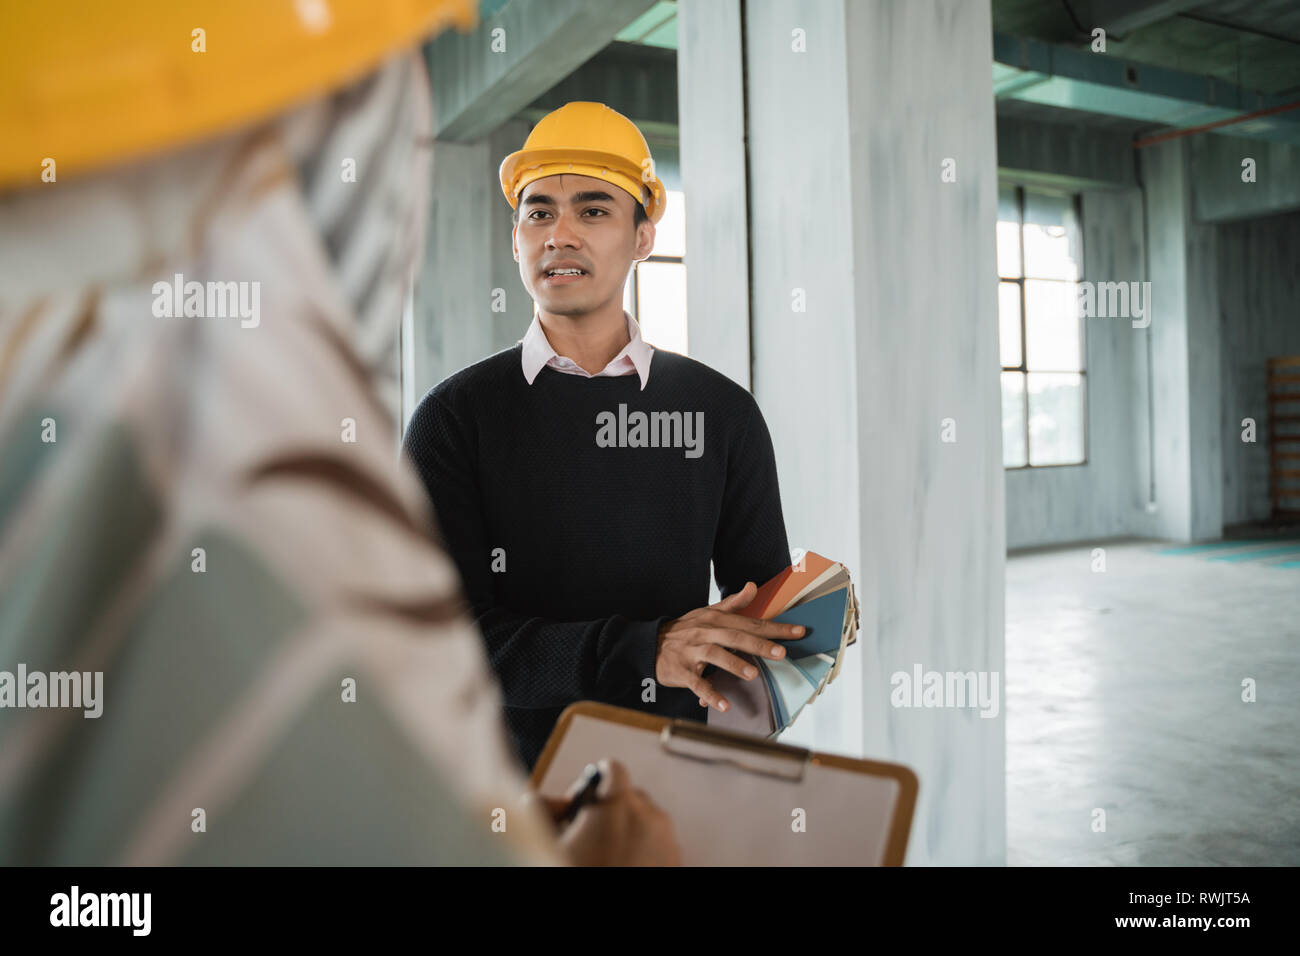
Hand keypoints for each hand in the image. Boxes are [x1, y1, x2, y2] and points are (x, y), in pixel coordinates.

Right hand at [531, 758, 681, 865]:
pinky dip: (643, 846)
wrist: (612, 931)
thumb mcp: (549, 844)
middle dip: (609, 808)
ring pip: (645, 818)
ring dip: (627, 827)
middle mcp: (648, 817)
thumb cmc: (582, 871)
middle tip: (588, 832)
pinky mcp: (675, 858)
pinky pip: (658, 840)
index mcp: (618, 807)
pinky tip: (623, 864)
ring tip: (605, 854)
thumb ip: (540, 811)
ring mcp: (666, 839)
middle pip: (629, 794)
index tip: (586, 796)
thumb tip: (538, 801)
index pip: (612, 768)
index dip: (595, 779)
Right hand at [654, 581, 804, 712]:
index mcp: (715, 619)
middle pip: (735, 636)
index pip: (749, 622)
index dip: (774, 627)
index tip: (798, 632)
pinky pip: (696, 683)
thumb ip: (733, 603)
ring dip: (733, 664)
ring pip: (714, 655)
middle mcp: (705, 632)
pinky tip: (724, 704)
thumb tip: (753, 586)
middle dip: (758, 644)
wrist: (649, 644)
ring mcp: (692, 652)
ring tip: (752, 675)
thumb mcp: (707, 612)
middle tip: (781, 653)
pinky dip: (710, 694)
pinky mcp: (681, 671)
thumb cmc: (685, 630)